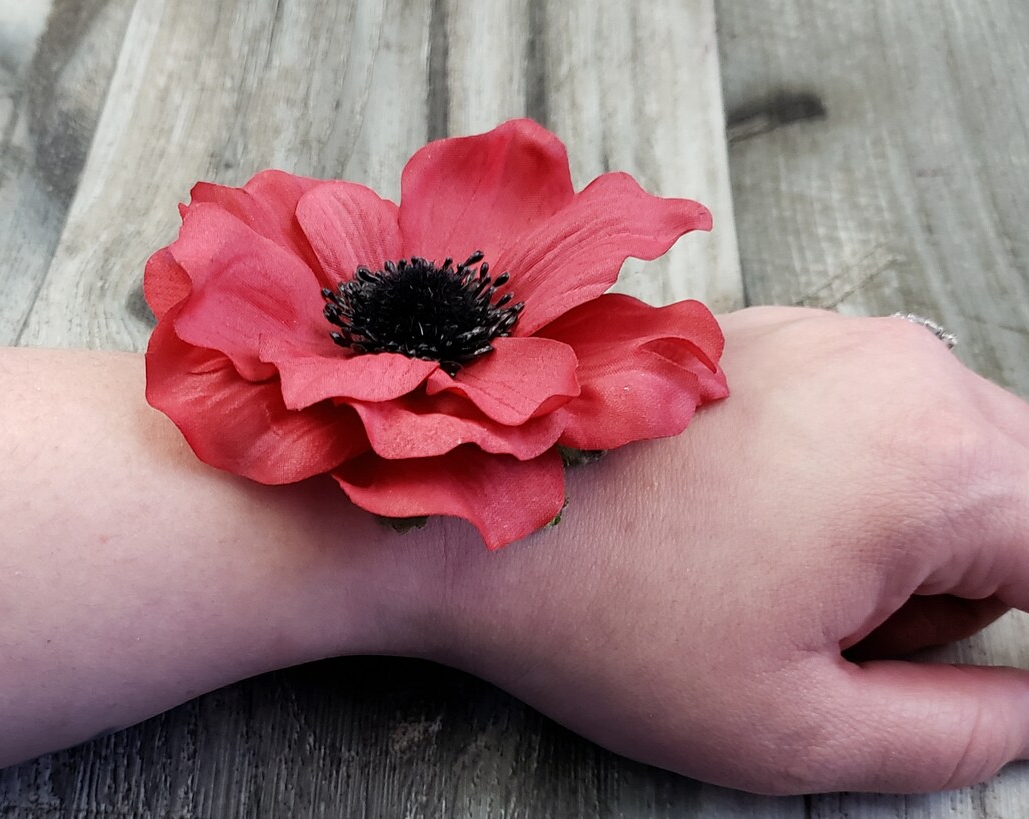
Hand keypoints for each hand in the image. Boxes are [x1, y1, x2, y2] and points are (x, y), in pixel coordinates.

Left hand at [422, 306, 1028, 793]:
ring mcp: (834, 335)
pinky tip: (752, 520)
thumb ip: (964, 730)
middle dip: (971, 584)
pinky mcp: (778, 334)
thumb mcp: (798, 727)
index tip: (916, 651)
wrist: (467, 512)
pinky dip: (855, 479)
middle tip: (847, 633)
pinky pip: (879, 416)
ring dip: (909, 534)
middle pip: (1022, 498)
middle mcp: (899, 367)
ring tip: (781, 576)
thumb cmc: (608, 618)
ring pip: (955, 456)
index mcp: (934, 461)